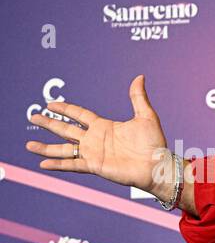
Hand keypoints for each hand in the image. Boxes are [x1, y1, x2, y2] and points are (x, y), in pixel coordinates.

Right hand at [25, 74, 170, 192]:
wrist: (158, 165)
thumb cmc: (154, 143)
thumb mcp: (146, 116)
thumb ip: (138, 97)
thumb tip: (140, 77)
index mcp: (104, 126)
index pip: (79, 115)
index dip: (65, 108)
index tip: (51, 104)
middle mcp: (95, 139)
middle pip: (65, 129)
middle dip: (48, 123)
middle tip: (33, 117)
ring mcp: (93, 153)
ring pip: (64, 148)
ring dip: (46, 147)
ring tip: (29, 145)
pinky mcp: (95, 165)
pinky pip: (72, 164)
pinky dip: (57, 164)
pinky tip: (43, 164)